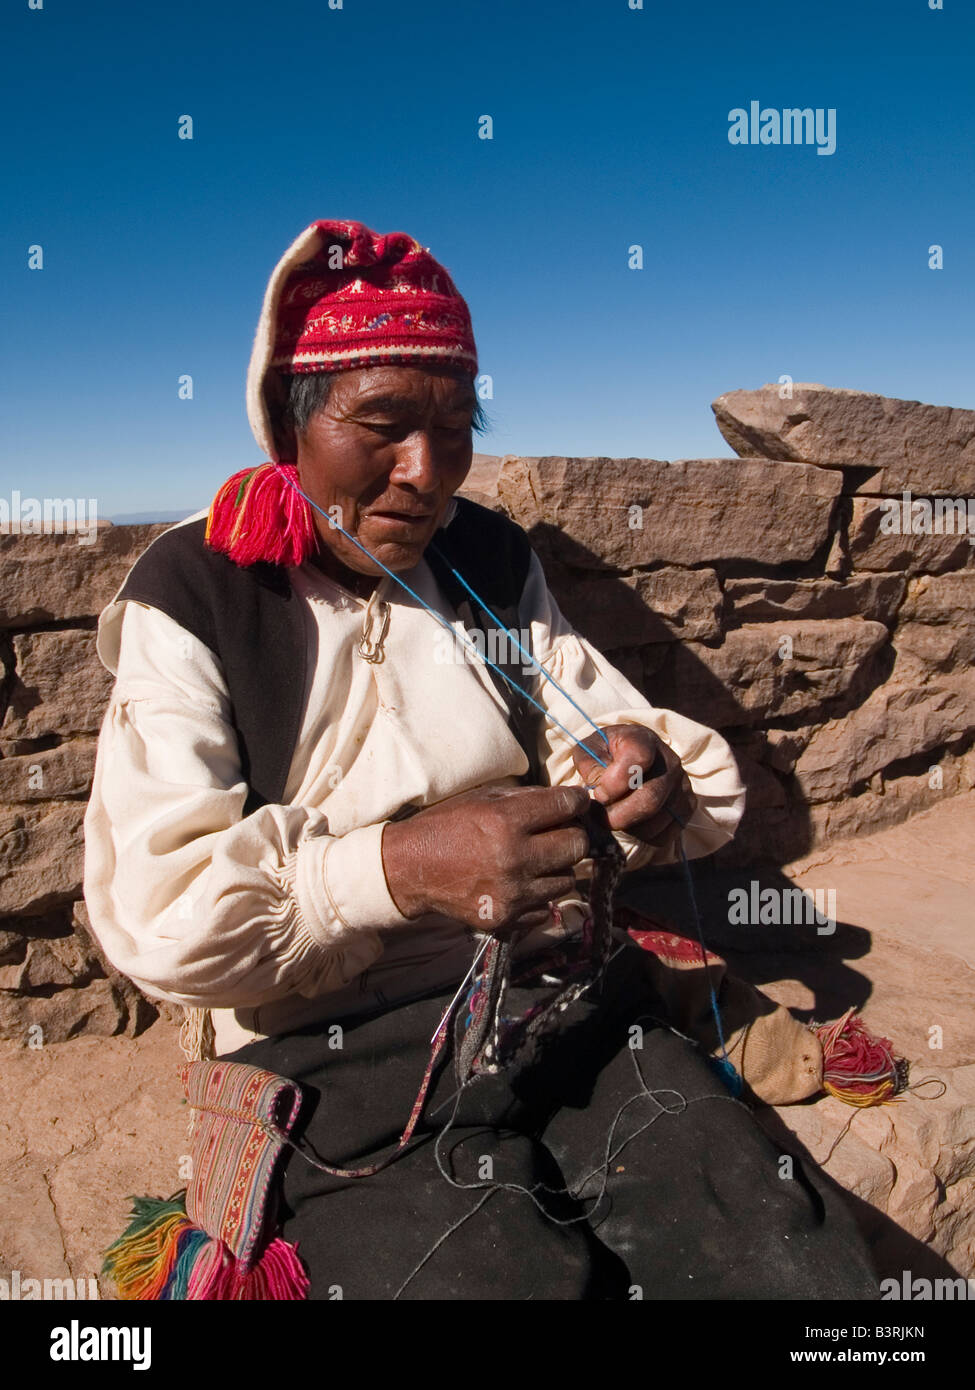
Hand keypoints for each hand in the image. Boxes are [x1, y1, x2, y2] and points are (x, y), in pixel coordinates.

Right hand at [381, 784, 591, 933]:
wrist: (410, 870)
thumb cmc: (445, 826)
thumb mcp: (482, 798)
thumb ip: (526, 797)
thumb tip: (568, 798)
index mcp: (506, 821)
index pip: (566, 806)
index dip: (578, 800)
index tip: (578, 801)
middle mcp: (514, 858)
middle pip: (577, 846)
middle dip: (574, 834)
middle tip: (560, 831)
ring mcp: (513, 893)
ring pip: (568, 879)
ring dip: (557, 867)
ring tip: (537, 859)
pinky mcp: (508, 918)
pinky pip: (547, 906)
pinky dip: (540, 894)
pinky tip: (522, 882)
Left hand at [570, 723, 694, 852]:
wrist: (633, 759)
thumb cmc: (607, 754)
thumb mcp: (590, 749)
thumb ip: (589, 763)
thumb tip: (598, 785)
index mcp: (643, 741)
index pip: (639, 759)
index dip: (615, 782)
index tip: (599, 792)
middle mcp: (669, 761)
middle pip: (650, 799)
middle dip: (618, 816)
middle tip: (599, 816)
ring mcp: (681, 785)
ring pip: (657, 821)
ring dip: (629, 827)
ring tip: (613, 817)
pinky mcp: (686, 806)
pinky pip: (666, 834)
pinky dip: (644, 836)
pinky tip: (631, 823)